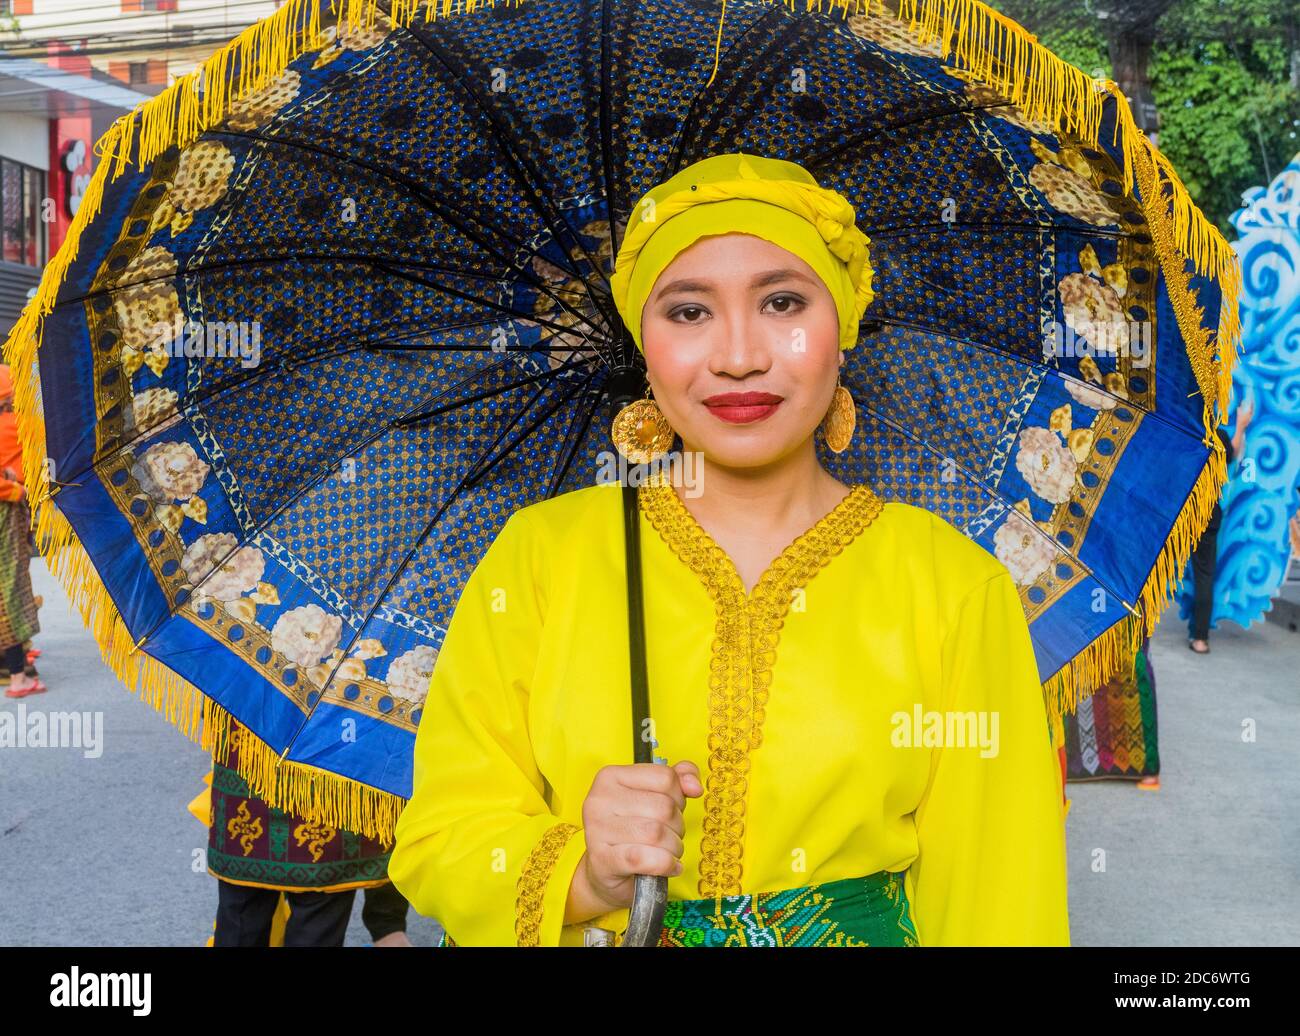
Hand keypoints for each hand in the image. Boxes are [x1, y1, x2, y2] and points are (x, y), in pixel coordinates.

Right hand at [564, 760, 702, 922]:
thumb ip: (676, 781)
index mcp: (611, 776)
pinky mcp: (602, 860)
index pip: (665, 777)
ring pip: (657, 833)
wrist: (602, 872)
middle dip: (677, 826)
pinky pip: (645, 858)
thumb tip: (694, 786)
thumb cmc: (630, 832)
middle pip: (664, 806)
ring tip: (668, 853)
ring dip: (673, 848)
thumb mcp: (652, 798)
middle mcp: (599, 800)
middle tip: (669, 836)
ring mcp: (596, 830)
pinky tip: (668, 867)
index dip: (679, 797)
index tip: (671, 810)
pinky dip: (665, 864)